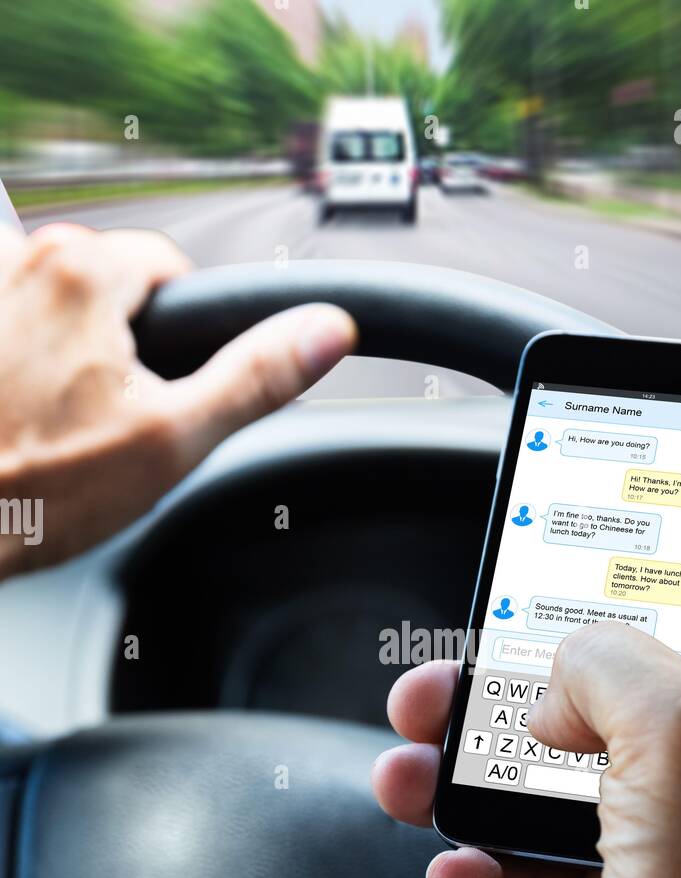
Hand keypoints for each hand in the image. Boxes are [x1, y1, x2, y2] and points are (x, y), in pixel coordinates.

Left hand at [0, 223, 356, 575]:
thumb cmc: (33, 490)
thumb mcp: (172, 442)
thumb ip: (255, 378)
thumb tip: (325, 332)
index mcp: (83, 271)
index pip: (168, 267)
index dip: (181, 336)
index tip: (159, 388)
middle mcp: (19, 258)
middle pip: (107, 284)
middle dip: (118, 345)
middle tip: (105, 419)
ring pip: (54, 306)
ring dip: (63, 351)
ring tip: (53, 422)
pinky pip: (11, 325)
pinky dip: (20, 361)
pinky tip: (16, 414)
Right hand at [373, 617, 680, 877]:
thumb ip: (609, 662)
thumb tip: (554, 680)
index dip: (630, 607)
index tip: (558, 594)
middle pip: (598, 712)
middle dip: (505, 701)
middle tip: (443, 688)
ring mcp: (666, 862)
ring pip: (544, 795)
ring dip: (466, 783)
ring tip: (411, 772)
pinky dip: (480, 874)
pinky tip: (459, 870)